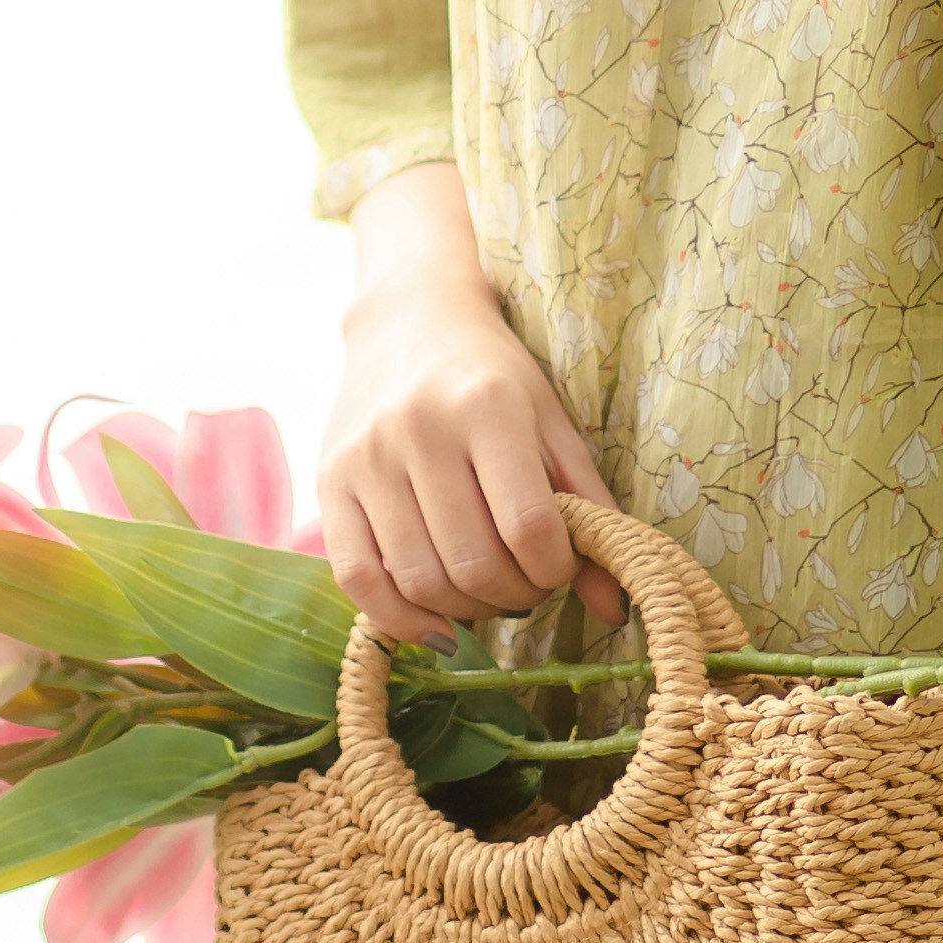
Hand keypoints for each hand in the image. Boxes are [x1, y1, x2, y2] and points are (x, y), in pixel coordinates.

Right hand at [323, 165, 617, 647]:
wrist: (407, 320)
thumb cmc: (493, 375)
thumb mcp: (551, 423)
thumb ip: (589, 509)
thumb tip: (613, 609)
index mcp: (487, 406)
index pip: (530, 527)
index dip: (557, 569)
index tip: (560, 564)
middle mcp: (418, 429)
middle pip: (474, 564)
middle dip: (516, 594)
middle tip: (527, 583)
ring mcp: (366, 457)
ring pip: (420, 580)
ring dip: (467, 609)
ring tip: (487, 590)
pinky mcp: (329, 481)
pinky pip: (357, 578)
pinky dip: (400, 619)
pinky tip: (435, 622)